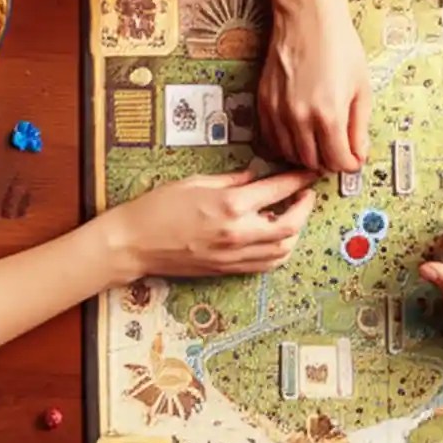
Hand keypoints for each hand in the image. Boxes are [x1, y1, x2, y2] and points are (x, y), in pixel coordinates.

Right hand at [104, 169, 317, 277]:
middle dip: (305, 209)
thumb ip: (231, 180)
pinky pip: (265, 265)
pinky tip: (272, 237)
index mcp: (229, 205)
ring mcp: (233, 256)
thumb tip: (255, 176)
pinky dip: (278, 251)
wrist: (133, 243)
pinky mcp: (227, 269)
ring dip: (293, 232)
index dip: (299, 179)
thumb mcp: (195, 182)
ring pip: (283, 250)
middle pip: (291, 226)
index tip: (309, 173)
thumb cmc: (156, 209)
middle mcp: (237, 233)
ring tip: (290, 215)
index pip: (278, 190)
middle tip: (305, 195)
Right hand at [257, 0, 371, 172]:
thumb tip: (358, 154)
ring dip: (307, 155)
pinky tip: (299, 135)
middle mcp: (300, 118)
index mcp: (329, 115)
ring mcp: (278, 112)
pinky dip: (286, 144)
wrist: (307, 18)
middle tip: (339, 151)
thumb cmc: (337, 45)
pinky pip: (272, 140)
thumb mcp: (361, 88)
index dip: (350, 164)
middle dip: (330, 162)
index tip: (354, 158)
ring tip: (320, 144)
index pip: (338, 162)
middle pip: (314, 163)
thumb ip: (359, 127)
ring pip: (291, 155)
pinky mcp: (264, 104)